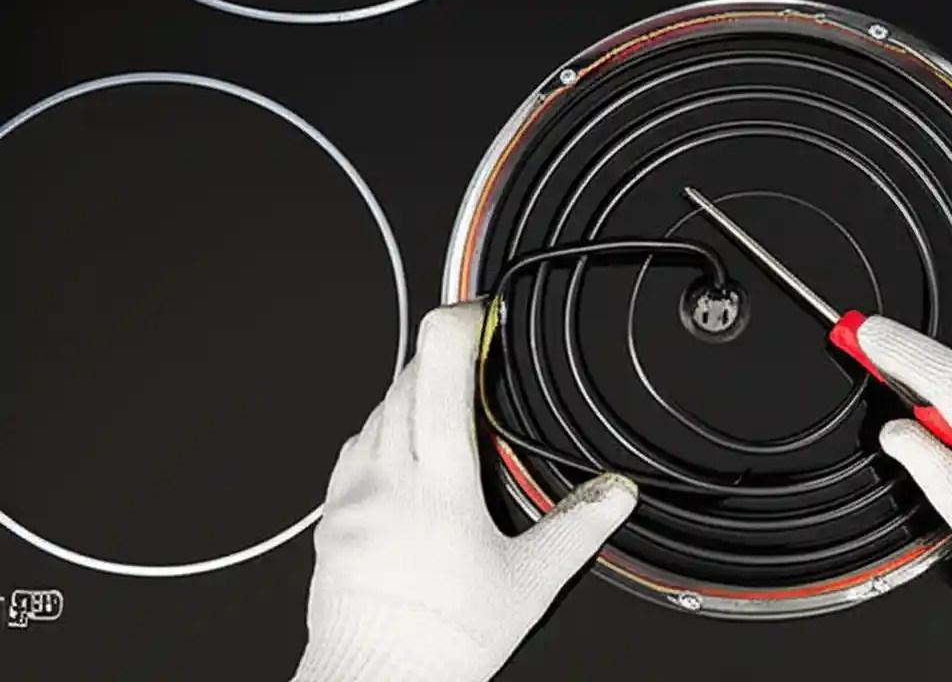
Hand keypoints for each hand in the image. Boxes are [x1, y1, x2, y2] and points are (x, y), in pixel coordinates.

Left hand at [293, 302, 637, 681]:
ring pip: (376, 410)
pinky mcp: (333, 516)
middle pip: (405, 378)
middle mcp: (388, 476)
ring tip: (444, 410)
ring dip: (409, 391)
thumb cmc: (443, 639)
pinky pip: (354, 448)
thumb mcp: (529, 582)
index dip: (459, 323)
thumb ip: (578, 527)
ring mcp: (353, 494)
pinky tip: (404, 454)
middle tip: (473, 358)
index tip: (482, 315)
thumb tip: (617, 493)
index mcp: (439, 482)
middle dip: (441, 354)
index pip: (437, 368)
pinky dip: (381, 431)